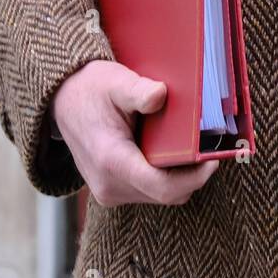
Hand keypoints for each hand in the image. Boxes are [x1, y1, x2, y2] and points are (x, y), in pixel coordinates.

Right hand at [49, 59, 217, 205]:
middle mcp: (109, 185)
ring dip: (180, 177)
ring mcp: (109, 192)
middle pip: (167, 194)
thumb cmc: (91, 89)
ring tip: (192, 148)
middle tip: (210, 148)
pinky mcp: (111, 191)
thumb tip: (160, 95)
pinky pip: (150, 191)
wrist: (63, 101)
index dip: (195, 177)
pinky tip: (173, 153)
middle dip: (193, 175)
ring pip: (160, 195)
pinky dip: (166, 177)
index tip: (214, 159)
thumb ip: (139, 91)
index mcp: (111, 161)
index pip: (163, 187)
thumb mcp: (116, 82)